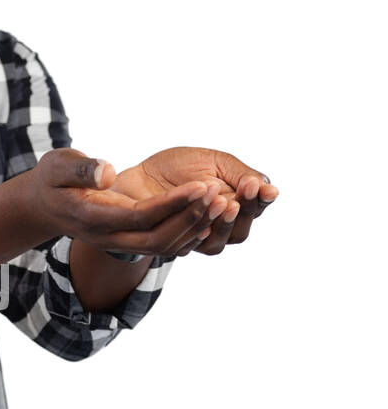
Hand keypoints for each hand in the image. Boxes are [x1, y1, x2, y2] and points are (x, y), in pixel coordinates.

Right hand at [23, 148, 226, 258]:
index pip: (141, 215)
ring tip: (221, 201)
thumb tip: (107, 173)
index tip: (202, 183)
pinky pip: (163, 245)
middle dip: (191, 217)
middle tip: (219, 193)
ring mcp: (118, 243)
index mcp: (92, 218)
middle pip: (158, 239)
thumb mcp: (57, 166)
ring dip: (194, 227)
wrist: (41, 206)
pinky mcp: (128, 241)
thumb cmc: (50, 180)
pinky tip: (208, 215)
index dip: (173, 203)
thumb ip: (80, 169)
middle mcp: (108, 238)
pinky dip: (187, 233)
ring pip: (164, 246)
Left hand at [111, 147, 278, 255]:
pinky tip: (200, 214)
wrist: (136, 176)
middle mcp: (217, 229)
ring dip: (223, 223)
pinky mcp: (174, 246)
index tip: (257, 184)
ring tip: (224, 200)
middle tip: (245, 189)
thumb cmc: (176, 167)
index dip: (259, 200)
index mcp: (233, 206)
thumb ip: (241, 176)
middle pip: (240, 232)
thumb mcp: (213, 163)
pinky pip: (189, 245)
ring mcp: (197, 241)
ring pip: (217, 244)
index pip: (256, 210)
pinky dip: (197, 229)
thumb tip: (272, 190)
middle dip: (245, 210)